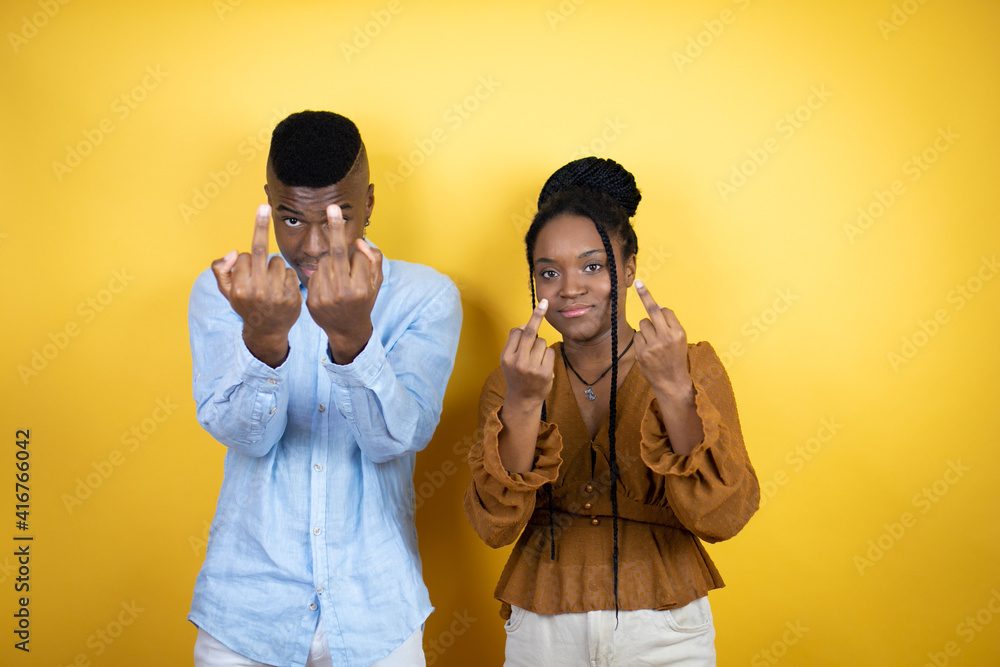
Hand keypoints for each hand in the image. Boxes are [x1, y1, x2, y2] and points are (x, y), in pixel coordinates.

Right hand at [211, 204, 301, 366]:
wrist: (267, 330)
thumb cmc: (246, 305)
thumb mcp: (227, 291)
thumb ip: (221, 270)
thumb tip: (234, 252)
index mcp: (239, 288)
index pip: (244, 256)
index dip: (246, 259)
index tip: (247, 265)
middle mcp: (257, 291)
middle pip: (260, 250)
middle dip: (260, 225)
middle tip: (263, 205)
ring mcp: (276, 294)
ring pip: (277, 261)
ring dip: (275, 266)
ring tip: (271, 283)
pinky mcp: (293, 297)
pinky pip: (290, 272)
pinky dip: (287, 276)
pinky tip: (283, 289)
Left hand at [306, 204, 383, 363]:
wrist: (347, 330)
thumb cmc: (364, 301)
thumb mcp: (376, 283)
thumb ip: (374, 259)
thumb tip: (358, 242)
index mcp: (361, 288)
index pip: (358, 257)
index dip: (358, 253)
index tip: (350, 239)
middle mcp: (343, 292)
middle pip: (337, 253)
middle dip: (336, 229)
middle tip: (332, 207)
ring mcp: (326, 297)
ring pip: (324, 262)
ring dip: (330, 262)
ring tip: (337, 277)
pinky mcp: (312, 300)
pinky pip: (314, 274)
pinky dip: (320, 275)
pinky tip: (327, 286)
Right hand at [500, 300, 555, 408]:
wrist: (523, 399)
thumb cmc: (516, 375)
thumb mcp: (508, 360)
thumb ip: (515, 343)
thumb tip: (527, 324)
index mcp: (506, 357)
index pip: (516, 332)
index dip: (525, 325)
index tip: (538, 306)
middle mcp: (517, 362)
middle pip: (530, 333)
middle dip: (537, 315)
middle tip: (544, 303)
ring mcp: (531, 368)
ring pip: (541, 342)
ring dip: (540, 346)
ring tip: (535, 359)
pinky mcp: (544, 373)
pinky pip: (549, 352)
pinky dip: (547, 355)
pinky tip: (543, 365)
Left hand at [633, 280, 692, 396]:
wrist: (672, 382)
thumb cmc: (676, 358)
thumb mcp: (680, 341)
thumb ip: (671, 325)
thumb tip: (658, 307)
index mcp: (679, 333)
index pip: (665, 311)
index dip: (658, 306)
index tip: (643, 287)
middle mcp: (667, 337)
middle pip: (653, 310)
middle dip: (645, 295)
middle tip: (638, 283)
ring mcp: (654, 345)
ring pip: (643, 323)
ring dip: (646, 328)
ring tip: (654, 341)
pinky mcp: (642, 352)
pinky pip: (638, 335)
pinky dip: (641, 339)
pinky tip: (648, 349)